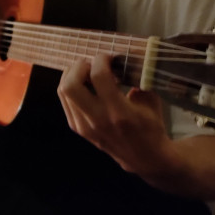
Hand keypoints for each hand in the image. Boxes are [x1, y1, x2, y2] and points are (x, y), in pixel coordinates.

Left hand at [57, 54, 171, 175]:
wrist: (144, 158)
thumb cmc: (151, 127)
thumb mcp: (151, 100)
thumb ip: (138, 79)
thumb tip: (124, 59)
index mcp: (119, 112)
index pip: (99, 77)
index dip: (101, 59)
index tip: (108, 56)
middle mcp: (97, 119)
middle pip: (70, 85)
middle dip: (78, 66)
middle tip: (91, 63)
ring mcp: (84, 126)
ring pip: (63, 92)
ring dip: (72, 75)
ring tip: (87, 72)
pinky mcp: (77, 129)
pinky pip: (65, 101)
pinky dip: (71, 88)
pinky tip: (84, 85)